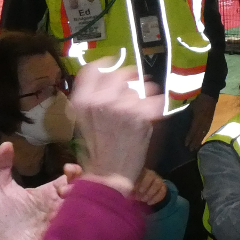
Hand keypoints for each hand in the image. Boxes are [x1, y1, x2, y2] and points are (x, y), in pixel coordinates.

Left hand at [0, 142, 80, 239]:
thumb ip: (1, 166)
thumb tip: (5, 143)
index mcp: (47, 194)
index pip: (69, 180)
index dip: (74, 173)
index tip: (70, 169)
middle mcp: (57, 208)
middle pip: (78, 197)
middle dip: (78, 192)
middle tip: (67, 191)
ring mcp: (58, 225)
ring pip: (78, 215)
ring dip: (78, 210)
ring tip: (69, 207)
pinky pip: (72, 235)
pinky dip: (75, 229)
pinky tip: (71, 224)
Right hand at [71, 60, 165, 196]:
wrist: (109, 174)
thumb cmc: (97, 150)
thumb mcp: (83, 120)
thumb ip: (92, 97)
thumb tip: (107, 74)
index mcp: (82, 101)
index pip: (93, 68)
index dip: (107, 64)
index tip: (115, 65)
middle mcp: (100, 100)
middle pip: (120, 74)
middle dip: (130, 80)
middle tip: (135, 90)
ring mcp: (121, 106)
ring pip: (139, 88)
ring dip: (143, 96)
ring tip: (140, 111)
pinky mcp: (141, 115)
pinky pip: (156, 99)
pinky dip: (157, 105)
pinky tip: (153, 113)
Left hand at [133, 169, 168, 205]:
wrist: (147, 189)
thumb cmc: (136, 185)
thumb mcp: (132, 185)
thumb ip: (131, 187)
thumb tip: (129, 193)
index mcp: (144, 172)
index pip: (145, 173)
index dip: (143, 182)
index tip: (137, 190)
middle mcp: (153, 174)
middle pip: (153, 178)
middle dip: (146, 188)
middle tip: (140, 197)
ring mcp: (159, 180)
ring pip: (158, 185)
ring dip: (151, 194)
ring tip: (144, 200)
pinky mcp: (163, 187)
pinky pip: (162, 192)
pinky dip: (156, 199)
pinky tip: (149, 203)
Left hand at [185, 93, 216, 149]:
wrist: (210, 97)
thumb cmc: (199, 100)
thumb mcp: (192, 106)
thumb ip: (187, 114)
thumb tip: (181, 119)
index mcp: (198, 118)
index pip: (193, 130)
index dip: (190, 137)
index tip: (186, 143)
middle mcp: (203, 122)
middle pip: (198, 134)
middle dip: (194, 142)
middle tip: (190, 149)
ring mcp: (207, 122)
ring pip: (203, 134)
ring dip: (199, 141)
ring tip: (195, 148)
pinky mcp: (210, 122)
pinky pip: (206, 131)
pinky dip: (203, 136)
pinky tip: (201, 140)